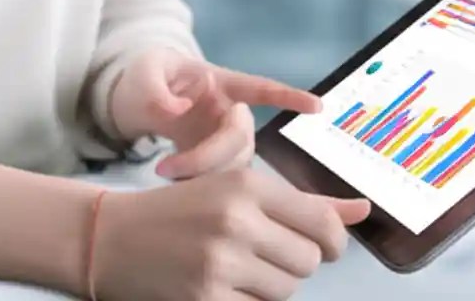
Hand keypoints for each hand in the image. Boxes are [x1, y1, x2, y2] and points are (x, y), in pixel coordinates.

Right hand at [92, 168, 371, 300]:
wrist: (111, 237)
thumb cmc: (181, 211)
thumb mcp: (237, 191)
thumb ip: (304, 203)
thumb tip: (363, 210)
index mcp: (246, 186)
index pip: (323, 222)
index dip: (333, 242)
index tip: (324, 247)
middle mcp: (236, 220)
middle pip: (308, 262)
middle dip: (292, 263)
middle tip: (259, 254)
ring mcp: (220, 263)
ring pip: (286, 291)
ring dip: (269, 287)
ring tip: (235, 269)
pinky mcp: (205, 299)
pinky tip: (220, 287)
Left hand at [109, 49, 321, 179]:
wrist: (138, 101)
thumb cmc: (147, 77)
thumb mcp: (144, 72)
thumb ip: (157, 89)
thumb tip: (179, 108)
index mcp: (221, 82)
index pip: (260, 88)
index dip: (289, 97)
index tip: (318, 107)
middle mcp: (231, 113)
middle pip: (241, 140)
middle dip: (209, 158)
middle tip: (165, 167)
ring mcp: (226, 140)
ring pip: (234, 167)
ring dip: (203, 175)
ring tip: (163, 170)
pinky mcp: (215, 164)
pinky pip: (217, 181)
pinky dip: (195, 185)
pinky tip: (170, 179)